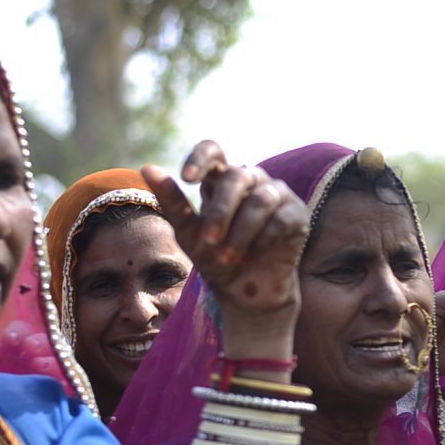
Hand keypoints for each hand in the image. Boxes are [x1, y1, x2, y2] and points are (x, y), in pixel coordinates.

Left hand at [142, 142, 304, 347]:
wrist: (246, 293)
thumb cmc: (216, 260)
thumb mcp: (188, 233)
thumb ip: (172, 202)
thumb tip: (147, 167)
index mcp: (222, 180)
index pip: (214, 151)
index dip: (201, 158)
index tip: (186, 179)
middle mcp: (251, 181)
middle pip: (236, 176)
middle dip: (220, 212)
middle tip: (208, 242)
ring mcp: (277, 194)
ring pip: (260, 199)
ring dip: (241, 232)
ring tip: (230, 257)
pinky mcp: (297, 214)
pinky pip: (281, 218)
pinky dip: (265, 239)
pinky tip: (258, 252)